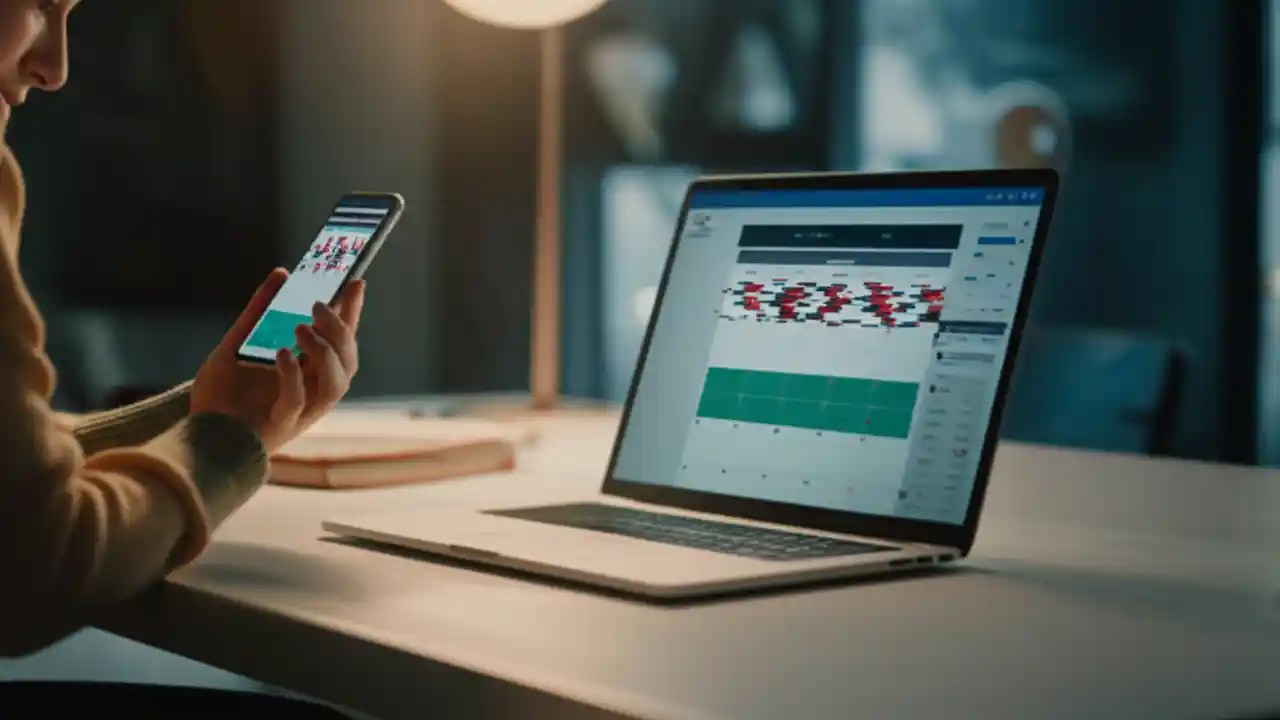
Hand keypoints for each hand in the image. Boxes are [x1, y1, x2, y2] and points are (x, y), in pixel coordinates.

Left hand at [191, 268, 365, 450]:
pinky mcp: (279, 425)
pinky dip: (293, 375)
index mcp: (310, 374)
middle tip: (317, 305)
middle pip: (348, 362)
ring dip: (326, 353)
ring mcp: (300, 412)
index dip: (353, 313)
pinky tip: (281, 353)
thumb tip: (281, 275)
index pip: (341, 340)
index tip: (356, 283)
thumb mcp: (239, 344)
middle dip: (340, 330)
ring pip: (336, 384)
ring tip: (301, 328)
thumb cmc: (221, 397)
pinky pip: (297, 400)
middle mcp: (313, 393)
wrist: (196, 437)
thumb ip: (259, 312)